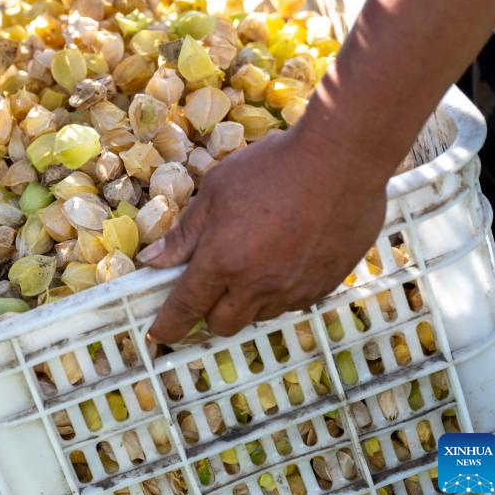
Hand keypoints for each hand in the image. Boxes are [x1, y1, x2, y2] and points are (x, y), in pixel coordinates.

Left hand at [137, 126, 387, 342]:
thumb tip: (152, 260)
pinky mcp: (324, 286)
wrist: (342, 161)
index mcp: (222, 261)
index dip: (168, 325)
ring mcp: (294, 290)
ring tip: (252, 262)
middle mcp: (257, 285)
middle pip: (223, 325)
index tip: (160, 334)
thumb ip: (185, 233)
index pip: (186, 308)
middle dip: (209, 314)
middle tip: (209, 288)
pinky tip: (284, 258)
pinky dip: (279, 291)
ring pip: (258, 316)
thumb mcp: (216, 191)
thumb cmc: (271, 168)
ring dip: (246, 301)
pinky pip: (291, 303)